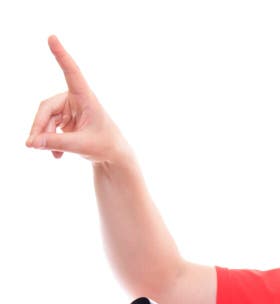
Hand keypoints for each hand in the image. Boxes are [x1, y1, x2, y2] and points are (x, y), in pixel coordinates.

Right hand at [26, 35, 128, 162]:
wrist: (113, 155)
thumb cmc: (104, 146)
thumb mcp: (82, 146)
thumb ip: (56, 143)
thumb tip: (31, 143)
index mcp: (86, 98)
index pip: (71, 73)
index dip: (61, 55)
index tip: (52, 37)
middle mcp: (75, 99)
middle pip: (47, 108)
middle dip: (39, 126)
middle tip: (32, 145)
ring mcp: (69, 108)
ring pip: (46, 118)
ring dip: (44, 136)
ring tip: (48, 153)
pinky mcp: (65, 118)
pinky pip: (49, 127)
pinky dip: (50, 141)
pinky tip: (56, 156)